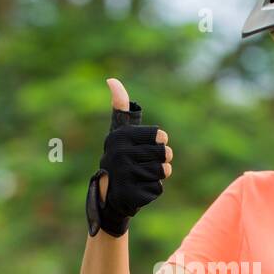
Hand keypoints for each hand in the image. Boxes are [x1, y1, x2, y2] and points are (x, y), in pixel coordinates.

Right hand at [88, 78, 172, 236]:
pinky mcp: (131, 194)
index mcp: (120, 136)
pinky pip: (158, 189)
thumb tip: (111, 79)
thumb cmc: (120, 157)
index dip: (160, 142)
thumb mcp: (119, 131)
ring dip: (158, 176)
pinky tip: (138, 188)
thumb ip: (120, 107)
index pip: (161, 136)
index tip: (147, 146)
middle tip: (146, 163)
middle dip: (162, 160)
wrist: (108, 193)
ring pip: (163, 172)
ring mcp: (125, 175)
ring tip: (142, 175)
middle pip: (165, 154)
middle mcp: (120, 154)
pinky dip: (152, 190)